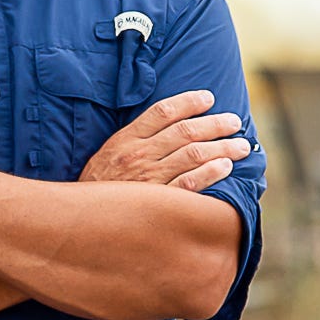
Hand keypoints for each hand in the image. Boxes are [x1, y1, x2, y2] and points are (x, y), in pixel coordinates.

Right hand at [79, 90, 250, 191]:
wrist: (79, 221)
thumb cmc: (97, 187)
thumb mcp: (108, 154)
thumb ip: (135, 139)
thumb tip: (168, 126)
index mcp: (126, 139)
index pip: (162, 112)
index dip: (189, 102)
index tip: (209, 98)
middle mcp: (139, 155)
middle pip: (185, 132)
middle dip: (215, 124)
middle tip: (234, 122)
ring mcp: (149, 179)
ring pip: (193, 156)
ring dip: (222, 148)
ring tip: (240, 146)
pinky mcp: (157, 202)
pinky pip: (190, 185)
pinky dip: (210, 174)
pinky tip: (226, 168)